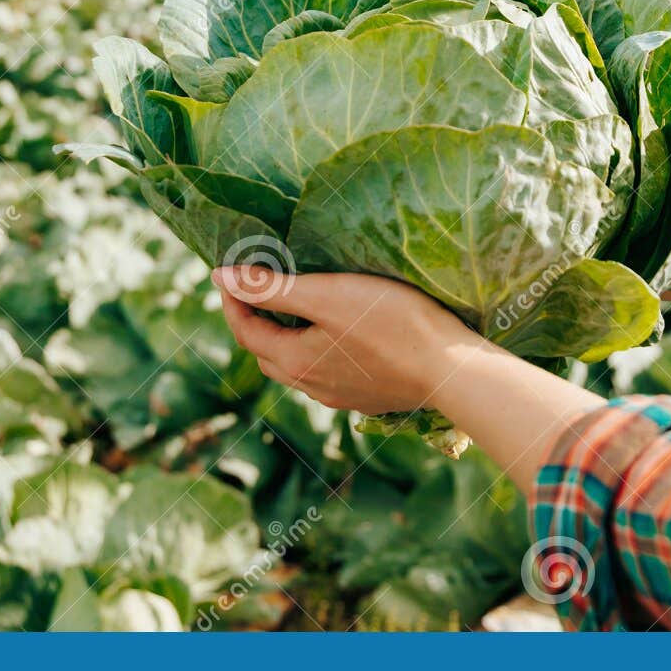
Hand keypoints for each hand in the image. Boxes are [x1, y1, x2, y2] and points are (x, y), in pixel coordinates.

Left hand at [212, 267, 482, 413]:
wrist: (450, 370)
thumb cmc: (390, 323)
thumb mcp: (327, 295)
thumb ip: (272, 288)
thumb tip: (219, 277)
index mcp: (295, 361)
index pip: (245, 332)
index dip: (232, 301)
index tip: (229, 272)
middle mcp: (312, 387)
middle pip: (267, 354)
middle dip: (255, 322)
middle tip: (257, 289)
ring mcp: (342, 397)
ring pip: (297, 369)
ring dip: (286, 341)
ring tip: (295, 310)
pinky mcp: (369, 398)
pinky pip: (328, 376)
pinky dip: (316, 354)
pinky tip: (337, 338)